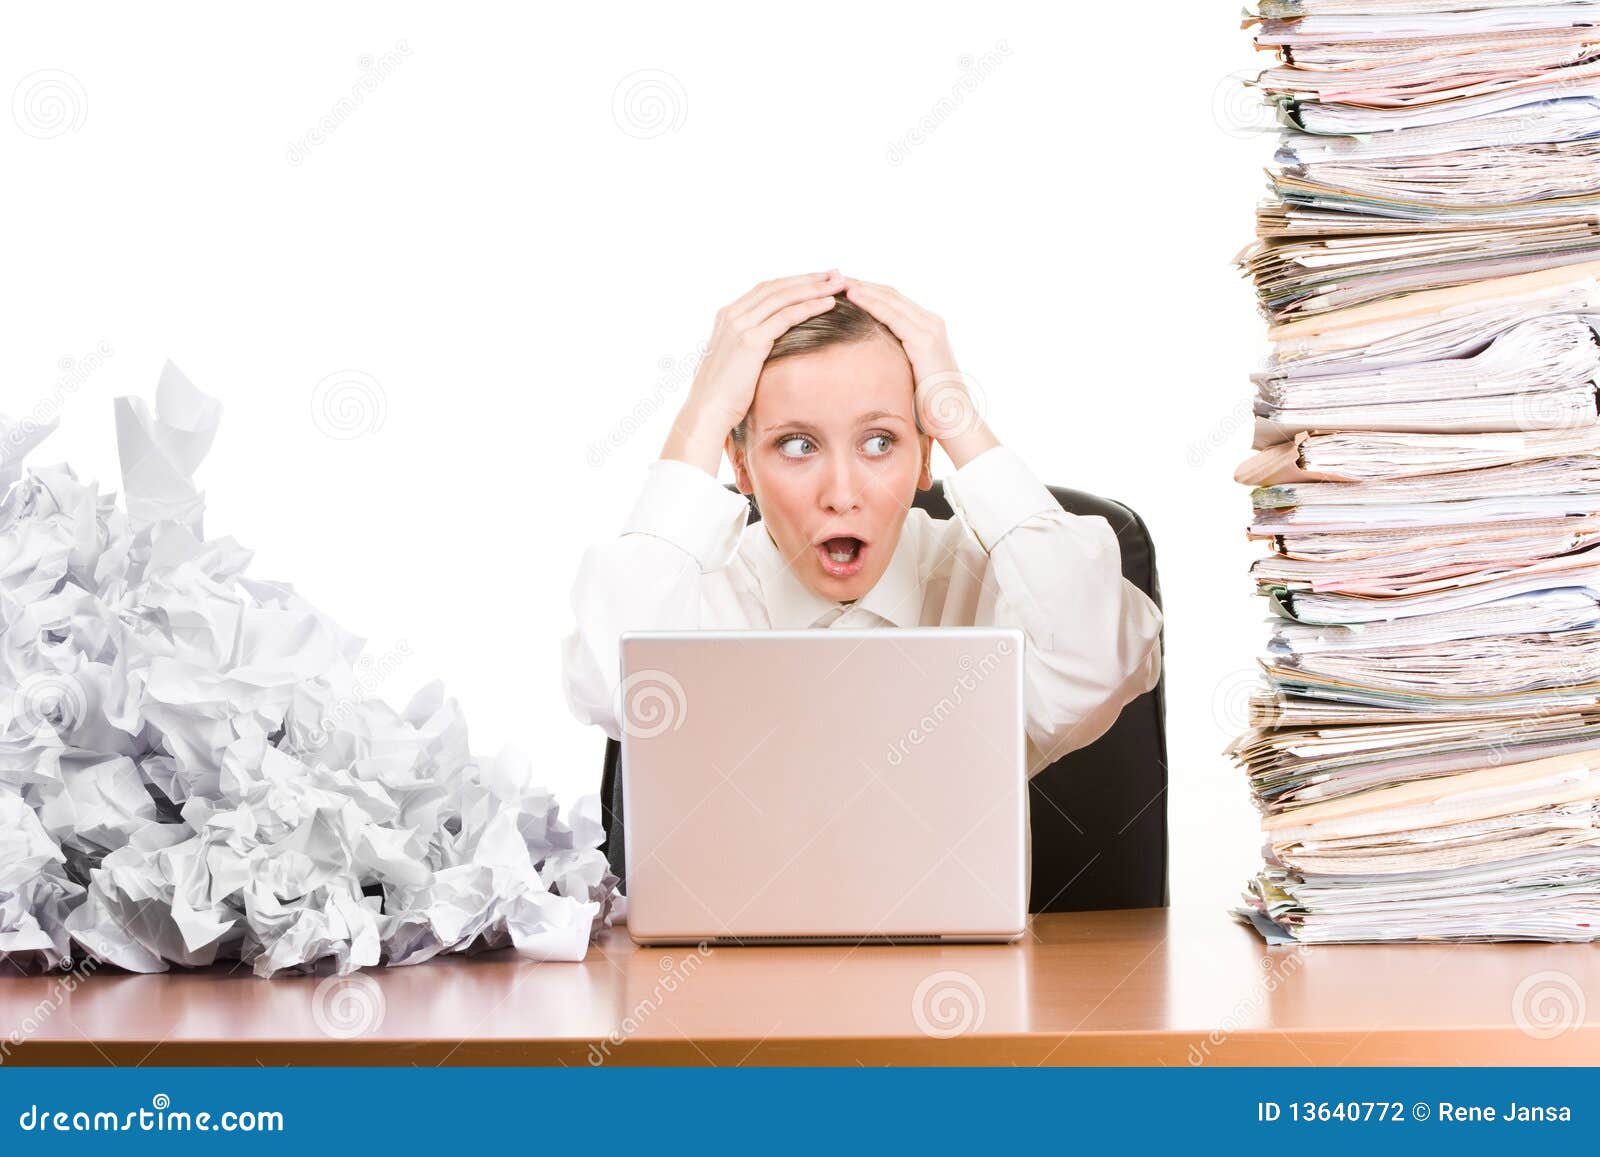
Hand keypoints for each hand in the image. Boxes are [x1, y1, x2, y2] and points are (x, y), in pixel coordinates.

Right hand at [662, 271, 843, 474]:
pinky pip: (787, 316)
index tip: (819, 279)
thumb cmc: (723, 395)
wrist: (707, 412)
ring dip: (815, 287)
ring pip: (784, 297)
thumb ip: (747, 346)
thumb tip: (765, 348)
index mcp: (728, 316)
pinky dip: (810, 306)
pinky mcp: (751, 341)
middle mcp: (732, 315)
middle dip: (809, 278)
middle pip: (778, 287)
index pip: (767, 289)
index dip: (795, 282)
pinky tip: (830, 303)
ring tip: (840, 283)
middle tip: (837, 273)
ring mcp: (740, 326)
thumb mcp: (734, 362)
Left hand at [841, 277, 996, 466]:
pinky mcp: (924, 340)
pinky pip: (892, 315)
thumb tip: (872, 363)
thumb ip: (895, 361)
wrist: (954, 421)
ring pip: (890, 298)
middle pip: (890, 293)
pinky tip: (852, 296)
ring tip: (837, 281)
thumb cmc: (930, 406)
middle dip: (862, 284)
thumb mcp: (909, 376)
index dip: (868, 291)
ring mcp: (930, 329)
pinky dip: (871, 302)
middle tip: (833, 276)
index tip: (843, 287)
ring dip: (862, 287)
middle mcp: (931, 323)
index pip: (893, 301)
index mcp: (928, 329)